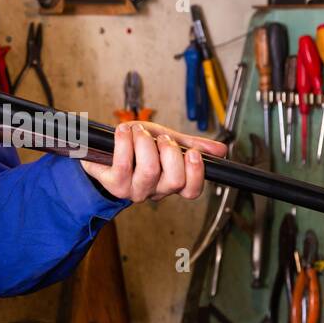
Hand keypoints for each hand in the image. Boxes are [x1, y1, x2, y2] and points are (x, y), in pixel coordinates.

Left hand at [82, 121, 226, 202]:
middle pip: (174, 180)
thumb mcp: (166, 142)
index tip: (191, 152)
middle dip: (169, 150)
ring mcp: (133, 189)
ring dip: (145, 142)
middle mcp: (154, 191)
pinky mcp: (113, 183)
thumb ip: (191, 145)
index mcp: (170, 182)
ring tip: (138, 132)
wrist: (102, 148)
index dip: (196, 172)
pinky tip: (124, 132)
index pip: (192, 191)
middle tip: (159, 138)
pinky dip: (125, 141)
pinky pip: (124, 164)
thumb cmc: (136, 146)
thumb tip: (221, 150)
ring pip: (150, 170)